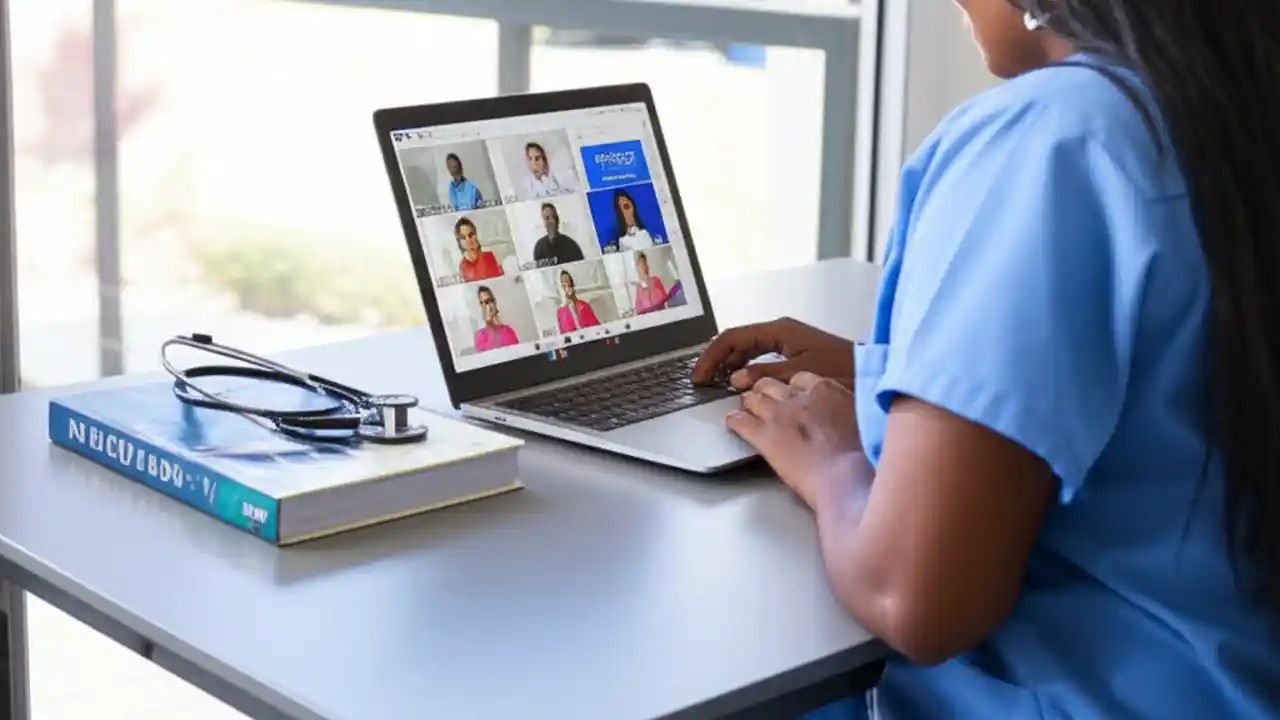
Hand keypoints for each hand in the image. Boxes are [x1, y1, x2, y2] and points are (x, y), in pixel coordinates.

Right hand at [692, 317, 853, 390]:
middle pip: (737, 341)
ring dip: (729, 365)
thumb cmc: (845, 370)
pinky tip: (740, 383)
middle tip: (701, 380)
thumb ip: (766, 375)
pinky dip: (745, 368)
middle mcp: (781, 331)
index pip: (733, 338)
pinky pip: (759, 356)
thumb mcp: (800, 374)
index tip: (701, 375)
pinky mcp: (793, 352)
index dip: (712, 357)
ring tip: (714, 383)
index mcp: (780, 330)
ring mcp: (787, 340)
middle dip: (716, 360)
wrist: (873, 372)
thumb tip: (737, 379)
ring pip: (747, 349)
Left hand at [727, 373, 861, 509]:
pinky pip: (740, 422)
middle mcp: (799, 397)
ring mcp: (778, 415)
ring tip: (746, 410)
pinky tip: (733, 424)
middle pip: (771, 384)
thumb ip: (843, 412)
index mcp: (826, 390)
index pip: (799, 378)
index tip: (792, 396)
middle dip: (765, 392)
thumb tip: (840, 418)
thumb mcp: (860, 422)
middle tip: (764, 402)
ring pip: (753, 399)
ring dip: (749, 405)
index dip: (792, 389)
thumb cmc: (861, 459)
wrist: (846, 479)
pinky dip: (734, 422)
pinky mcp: (763, 436)